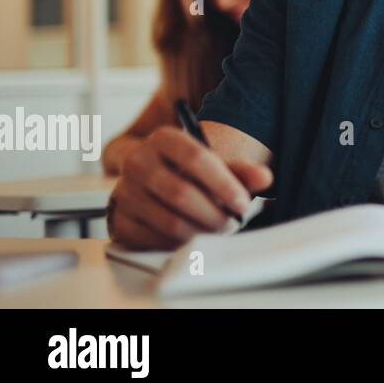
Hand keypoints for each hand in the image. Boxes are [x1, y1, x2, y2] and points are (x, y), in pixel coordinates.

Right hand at [107, 127, 272, 249]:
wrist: (155, 179)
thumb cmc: (191, 171)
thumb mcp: (216, 164)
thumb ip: (241, 170)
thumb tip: (265, 178)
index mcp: (163, 139)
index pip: (196, 158)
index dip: (224, 184)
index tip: (243, 202)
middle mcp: (138, 162)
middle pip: (182, 193)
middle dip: (215, 214)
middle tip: (234, 223)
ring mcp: (124, 192)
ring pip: (170, 221)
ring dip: (202, 232)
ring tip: (219, 230)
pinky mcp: (119, 220)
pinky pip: (155, 240)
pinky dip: (181, 244)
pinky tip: (195, 236)